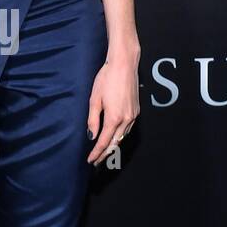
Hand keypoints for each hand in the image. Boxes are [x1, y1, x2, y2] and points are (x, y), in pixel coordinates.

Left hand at [86, 45, 139, 164]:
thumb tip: (92, 135)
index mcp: (114, 118)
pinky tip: (114, 137)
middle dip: (105, 154)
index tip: (91, 161)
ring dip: (113, 146)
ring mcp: (133, 115)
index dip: (97, 153)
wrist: (124, 64)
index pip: (104, 142)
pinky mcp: (136, 110)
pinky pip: (127, 129)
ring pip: (122, 137)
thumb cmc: (107, 78)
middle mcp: (126, 119)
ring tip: (104, 152)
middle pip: (115, 143)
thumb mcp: (95, 99)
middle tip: (96, 161)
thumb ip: (93, 119)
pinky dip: (120, 136)